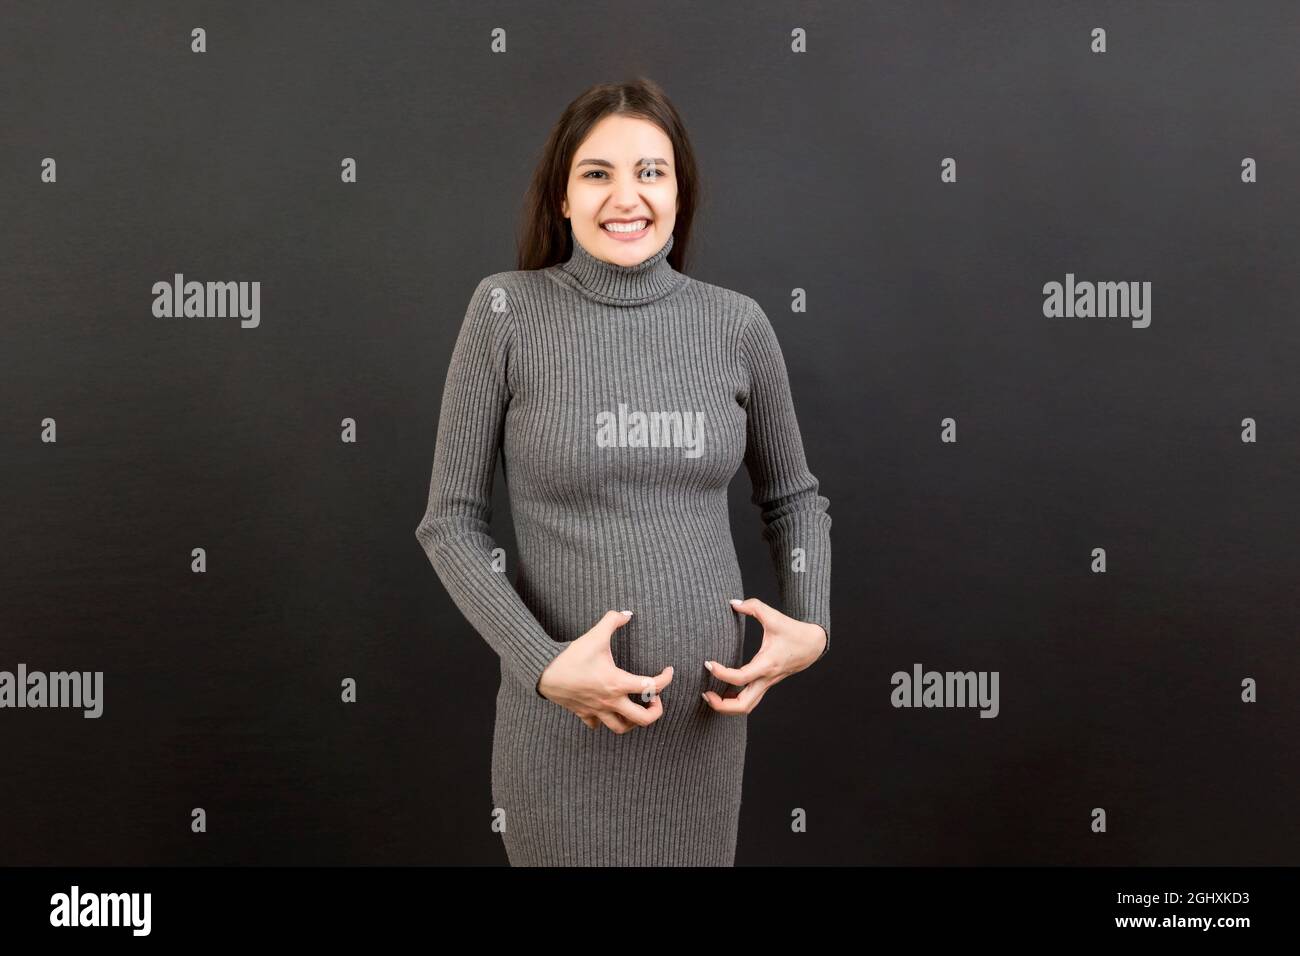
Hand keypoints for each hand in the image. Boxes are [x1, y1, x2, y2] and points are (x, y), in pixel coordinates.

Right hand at [537, 610, 673, 733]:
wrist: (545, 672)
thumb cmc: (572, 656)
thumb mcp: (595, 635)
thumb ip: (612, 621)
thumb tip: (627, 613)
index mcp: (618, 683)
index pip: (652, 687)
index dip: (666, 679)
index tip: (668, 671)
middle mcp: (611, 701)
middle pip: (643, 720)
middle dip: (656, 712)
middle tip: (655, 699)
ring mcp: (597, 710)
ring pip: (621, 728)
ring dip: (633, 721)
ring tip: (635, 709)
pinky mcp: (584, 713)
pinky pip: (598, 725)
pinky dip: (605, 720)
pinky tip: (607, 709)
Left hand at [701, 597, 825, 713]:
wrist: (814, 644)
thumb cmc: (794, 631)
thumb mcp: (774, 616)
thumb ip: (753, 606)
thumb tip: (733, 603)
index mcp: (767, 664)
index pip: (741, 678)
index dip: (721, 673)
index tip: (708, 663)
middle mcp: (766, 678)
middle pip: (743, 705)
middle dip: (721, 705)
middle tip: (704, 693)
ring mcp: (767, 684)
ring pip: (747, 707)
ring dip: (727, 706)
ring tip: (710, 695)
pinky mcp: (766, 684)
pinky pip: (750, 699)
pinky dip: (734, 700)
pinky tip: (723, 690)